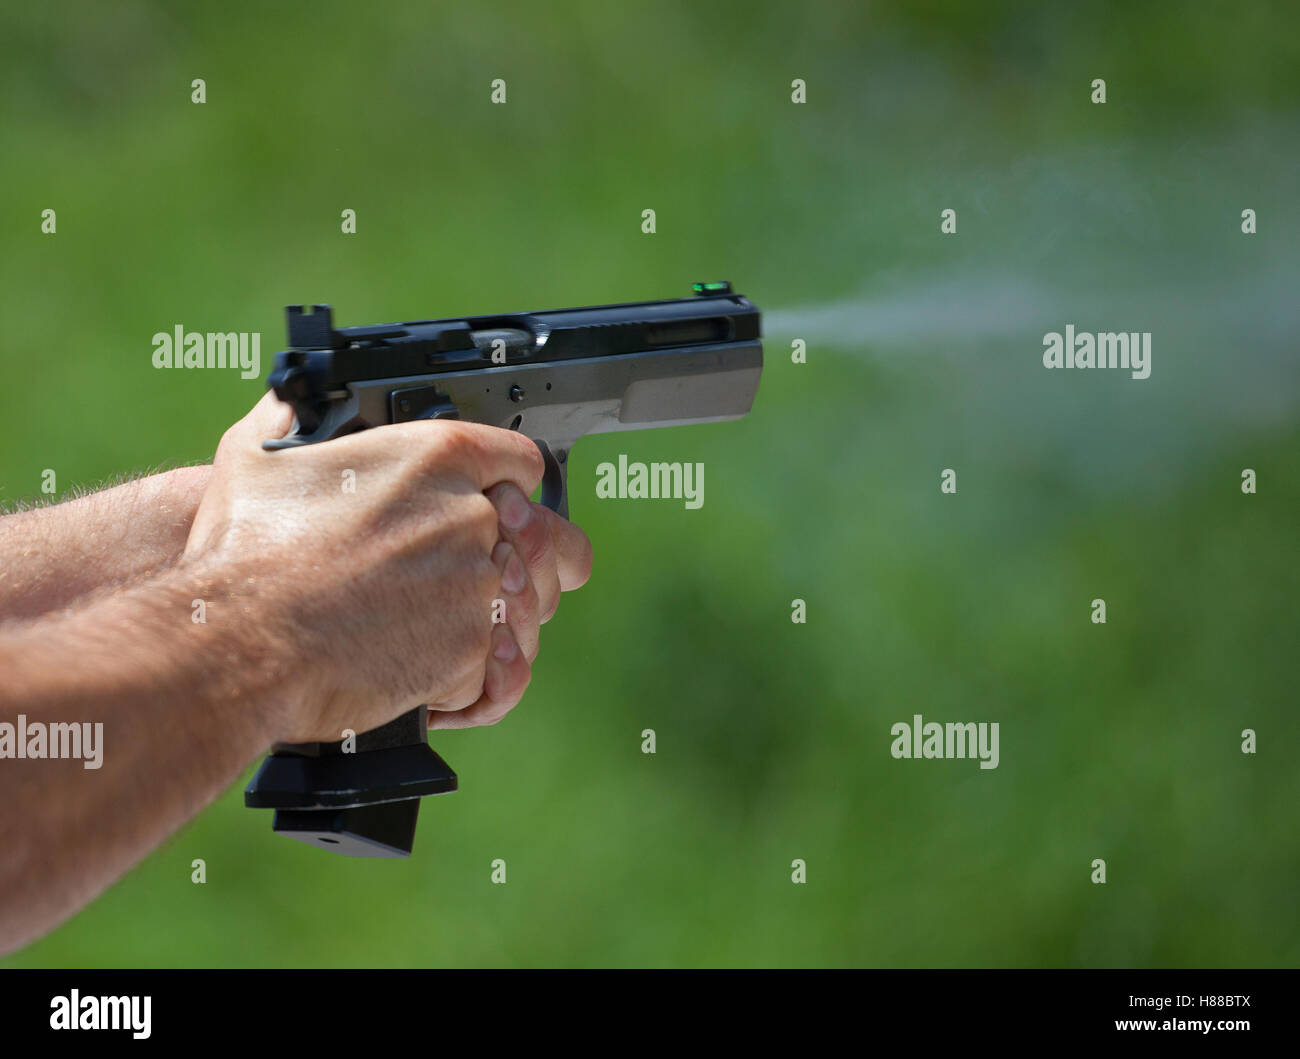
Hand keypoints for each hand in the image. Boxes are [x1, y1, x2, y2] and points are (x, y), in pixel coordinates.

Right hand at [184, 394, 590, 742]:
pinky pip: (497, 669)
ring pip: (528, 606)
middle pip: (545, 537)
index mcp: (437, 457)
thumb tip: (293, 402)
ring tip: (452, 629)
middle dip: (524, 557)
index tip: (499, 502)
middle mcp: (471, 517)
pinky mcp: (470, 652)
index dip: (509, 484)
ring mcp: (477, 587)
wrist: (236, 641)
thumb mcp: (260, 455)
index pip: (521, 461)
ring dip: (499, 619)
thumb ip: (295, 420)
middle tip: (485, 576)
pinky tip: (438, 671)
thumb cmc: (245, 550)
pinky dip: (470, 677)